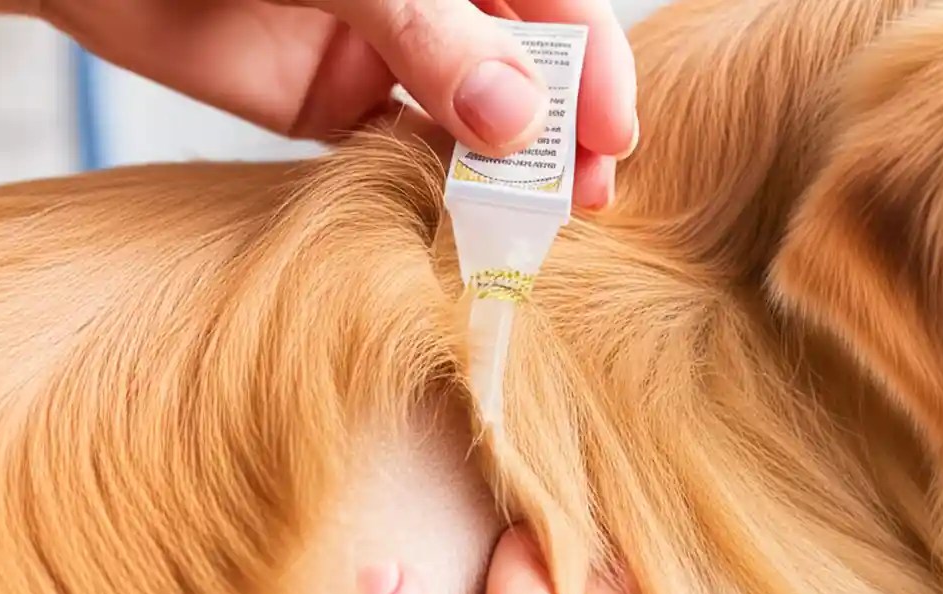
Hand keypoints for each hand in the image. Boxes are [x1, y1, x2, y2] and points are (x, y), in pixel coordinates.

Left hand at [36, 0, 636, 207]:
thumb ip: (425, 31)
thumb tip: (514, 120)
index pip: (554, 2)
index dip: (591, 64)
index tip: (609, 135)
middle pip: (524, 62)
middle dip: (559, 126)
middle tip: (582, 198)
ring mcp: (386, 47)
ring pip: (471, 112)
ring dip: (506, 167)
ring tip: (532, 223)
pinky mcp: (333, 102)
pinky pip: (404, 146)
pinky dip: (438, 180)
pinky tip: (463, 216)